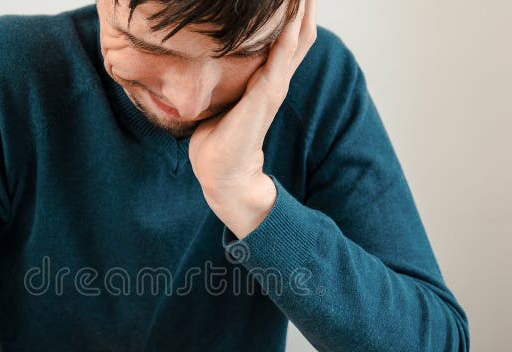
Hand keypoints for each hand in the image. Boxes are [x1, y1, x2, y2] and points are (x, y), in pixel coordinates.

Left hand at [188, 0, 317, 237]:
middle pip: (301, 33)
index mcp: (267, 80)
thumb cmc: (218, 140)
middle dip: (304, 6)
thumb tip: (207, 63)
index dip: (293, 13)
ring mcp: (275, 87)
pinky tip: (292, 9)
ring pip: (299, 38)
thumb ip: (227, 83)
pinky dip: (289, 29)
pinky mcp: (267, 95)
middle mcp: (276, 80)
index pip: (289, 39)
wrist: (223, 174)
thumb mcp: (222, 101)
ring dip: (302, 11)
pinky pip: (283, 54)